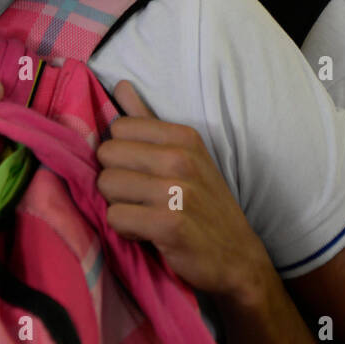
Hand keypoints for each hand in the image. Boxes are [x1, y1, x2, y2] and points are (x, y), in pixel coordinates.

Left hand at [98, 81, 273, 303]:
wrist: (237, 258)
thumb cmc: (205, 205)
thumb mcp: (186, 156)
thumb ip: (149, 121)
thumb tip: (121, 85)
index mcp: (185, 137)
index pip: (119, 127)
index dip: (122, 154)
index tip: (142, 173)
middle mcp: (181, 159)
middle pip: (107, 155)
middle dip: (115, 179)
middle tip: (139, 197)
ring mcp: (177, 191)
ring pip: (107, 185)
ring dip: (118, 205)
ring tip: (143, 214)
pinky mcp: (170, 225)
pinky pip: (116, 217)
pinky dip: (125, 229)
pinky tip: (145, 233)